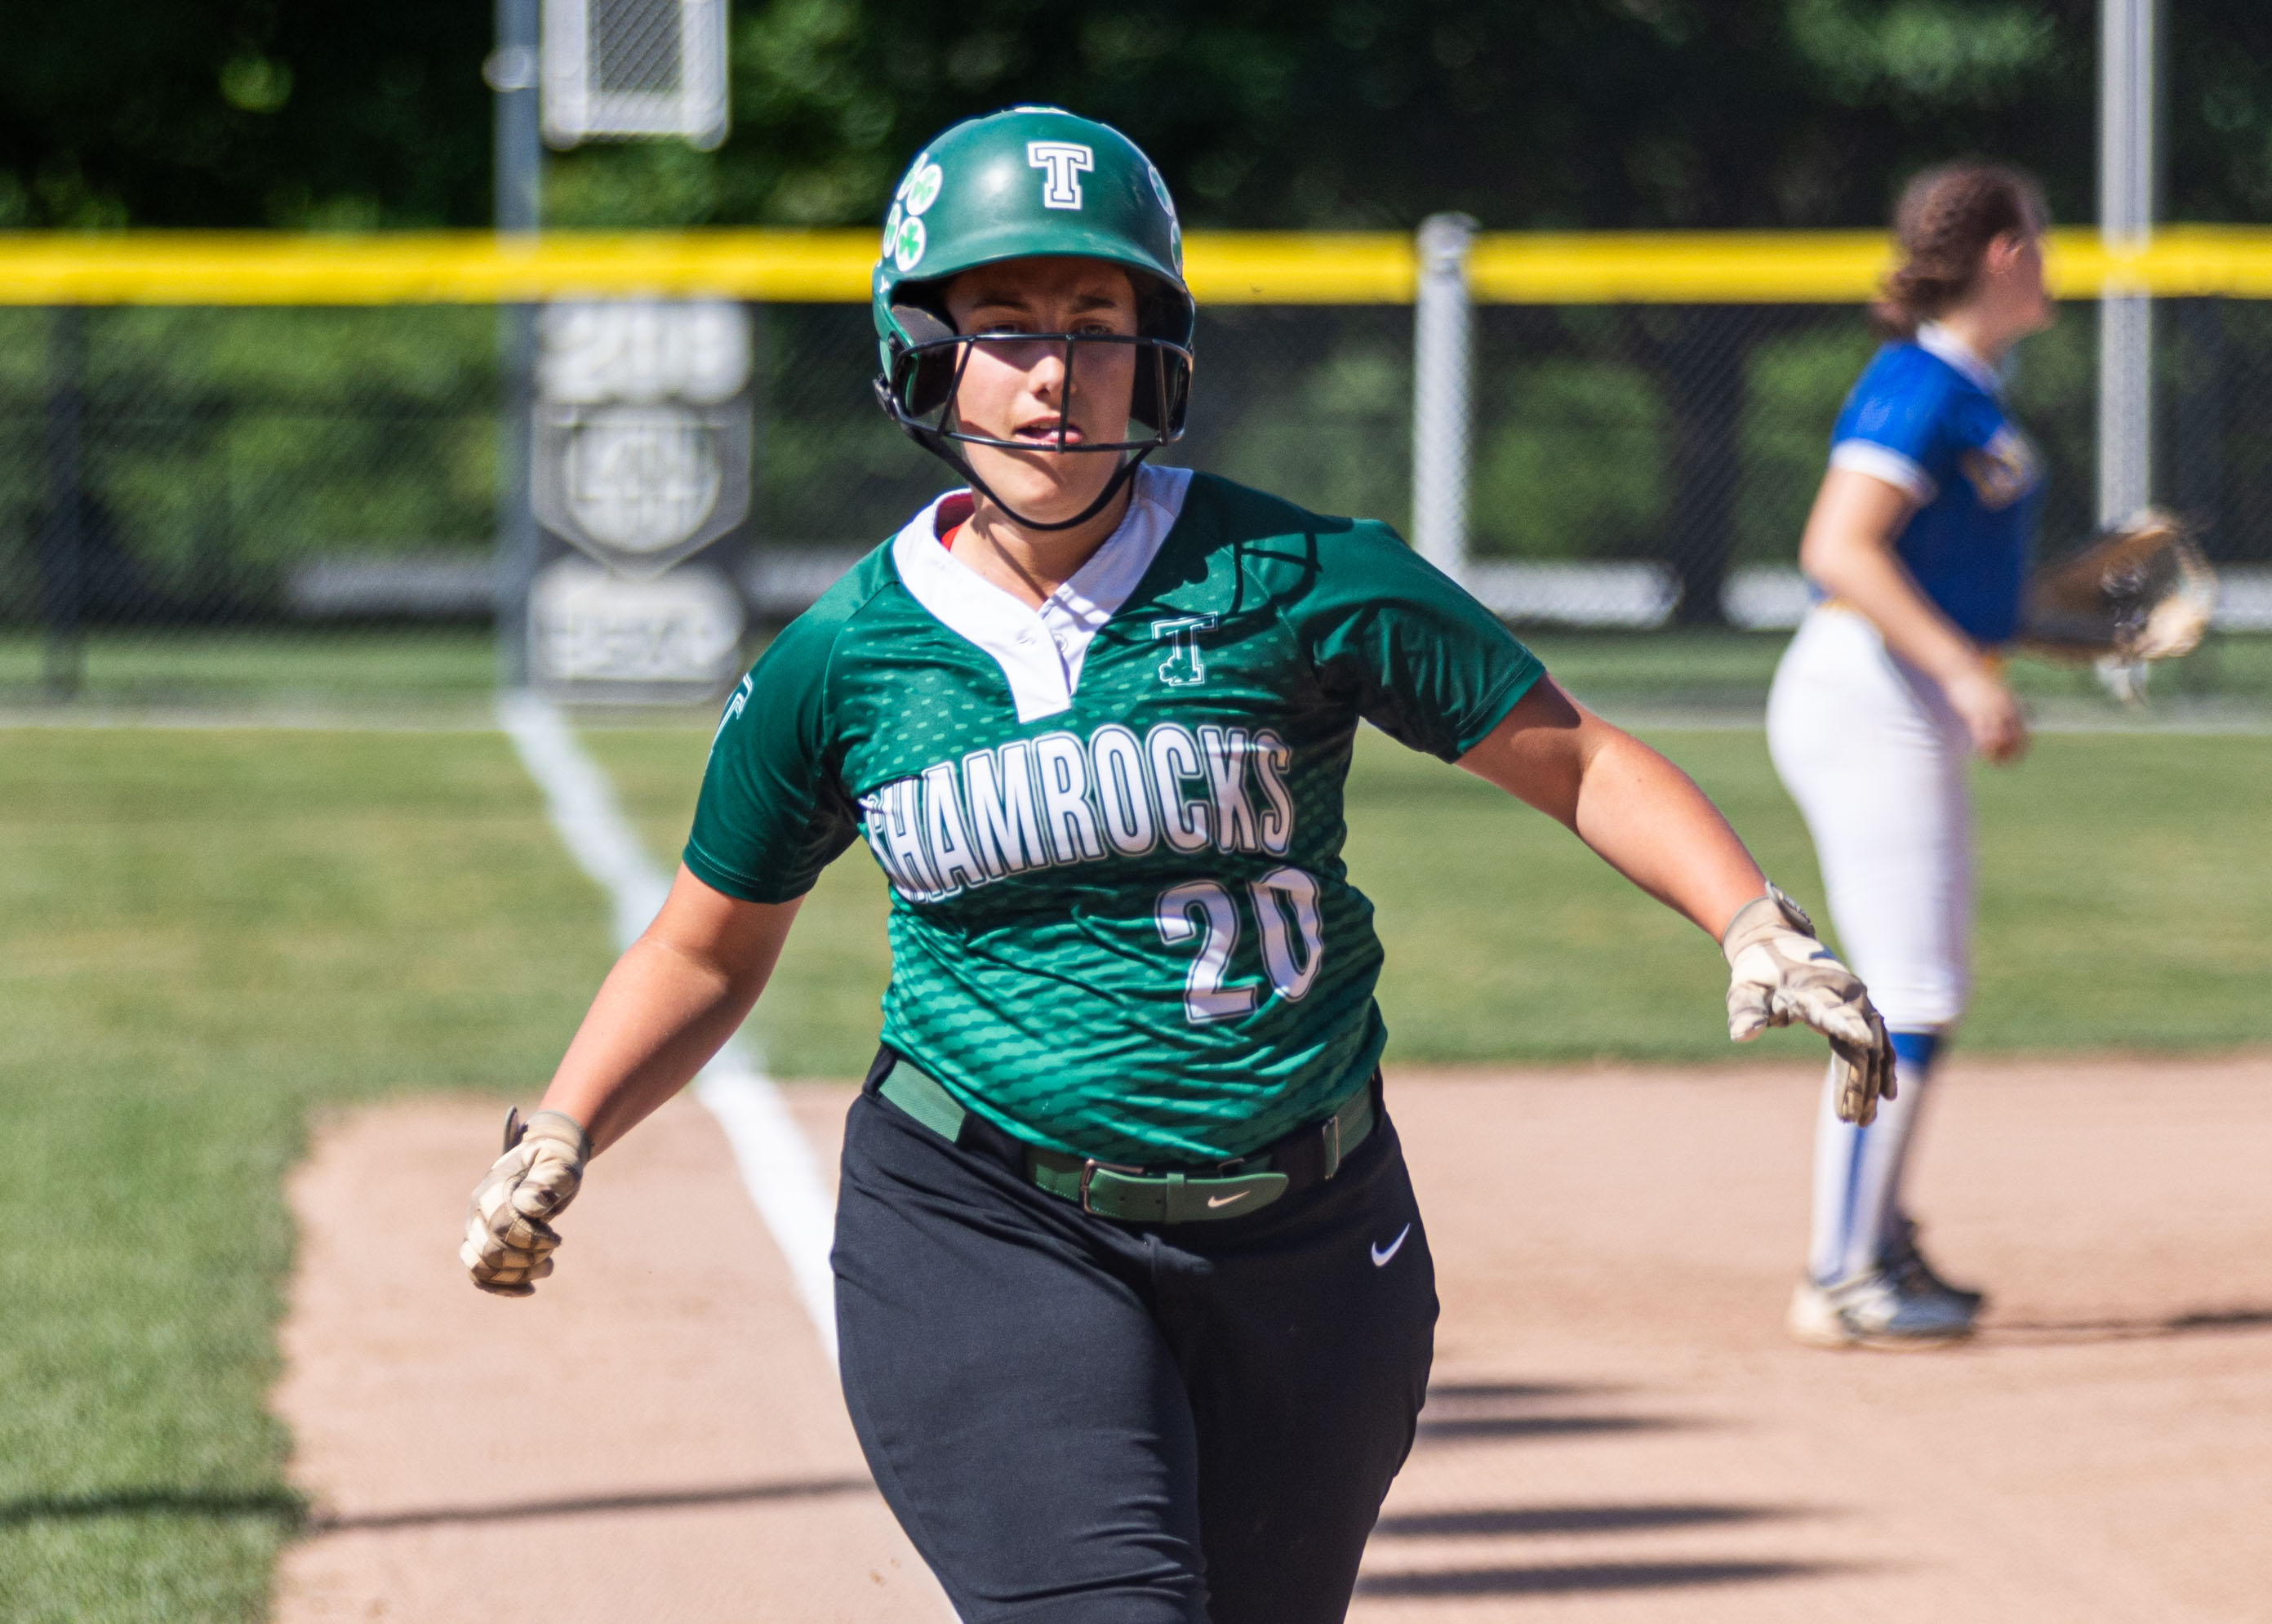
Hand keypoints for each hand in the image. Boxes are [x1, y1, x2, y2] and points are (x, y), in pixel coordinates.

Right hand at [461, 1108, 588, 1295]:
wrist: (542, 1162)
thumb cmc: (554, 1161)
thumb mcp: (560, 1162)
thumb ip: (549, 1178)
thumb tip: (532, 1207)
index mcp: (493, 1188)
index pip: (501, 1225)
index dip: (531, 1239)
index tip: (557, 1239)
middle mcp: (477, 1211)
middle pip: (489, 1251)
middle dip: (527, 1258)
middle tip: (554, 1247)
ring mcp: (475, 1230)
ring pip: (481, 1267)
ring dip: (517, 1275)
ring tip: (548, 1266)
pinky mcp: (480, 1245)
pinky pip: (479, 1276)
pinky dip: (503, 1287)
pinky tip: (531, 1288)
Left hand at [1722, 888, 1896, 1124]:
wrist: (1777, 941)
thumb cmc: (1759, 971)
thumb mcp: (1745, 990)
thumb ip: (1746, 1012)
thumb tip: (1742, 1035)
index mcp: (1813, 989)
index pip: (1832, 1011)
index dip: (1847, 1026)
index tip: (1864, 1045)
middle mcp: (1844, 994)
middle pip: (1859, 1042)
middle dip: (1859, 1082)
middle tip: (1852, 1119)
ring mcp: (1857, 1002)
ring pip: (1873, 1046)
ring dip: (1872, 1082)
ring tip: (1864, 1119)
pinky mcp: (1860, 1009)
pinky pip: (1875, 1042)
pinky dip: (1880, 1067)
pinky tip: (1884, 1095)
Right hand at [1943, 666, 2027, 763]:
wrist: (1962, 669)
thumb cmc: (1977, 682)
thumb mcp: (1995, 693)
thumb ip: (2002, 705)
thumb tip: (2004, 716)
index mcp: (2012, 706)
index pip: (2023, 733)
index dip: (2021, 749)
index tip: (2015, 758)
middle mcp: (2005, 710)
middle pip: (2013, 739)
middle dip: (2009, 754)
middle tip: (2002, 764)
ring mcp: (1991, 711)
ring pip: (1998, 740)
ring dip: (1996, 754)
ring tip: (1990, 760)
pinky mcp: (1975, 713)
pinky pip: (1982, 735)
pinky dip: (1983, 747)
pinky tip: (1980, 752)